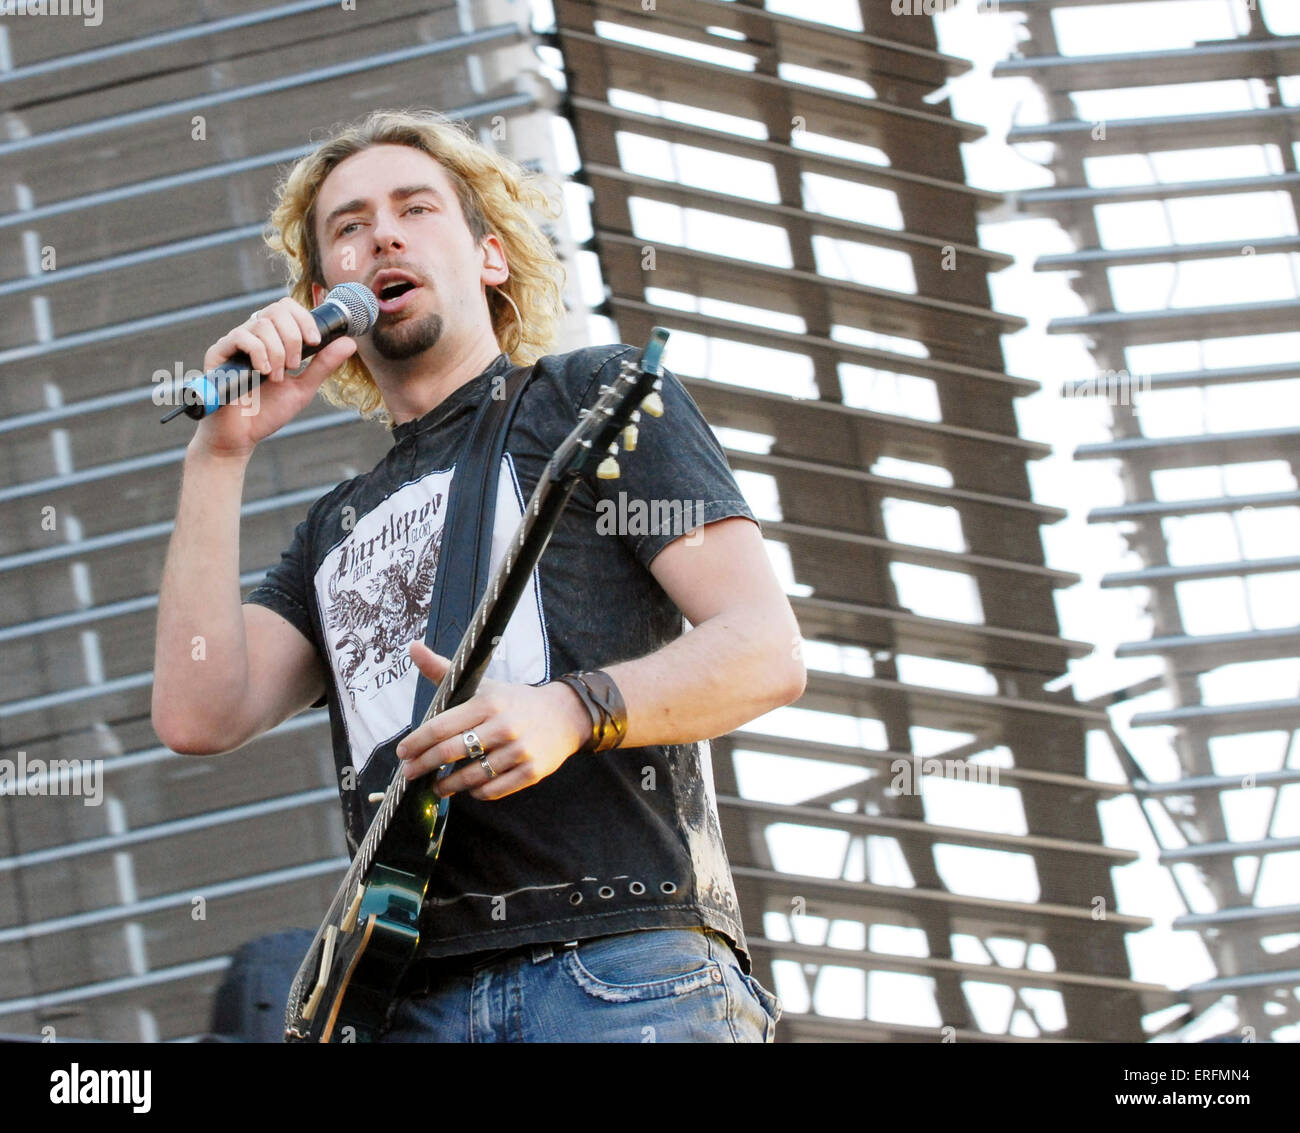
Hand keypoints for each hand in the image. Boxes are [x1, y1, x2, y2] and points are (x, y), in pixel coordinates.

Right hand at [191, 296, 357, 459]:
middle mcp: (253, 335)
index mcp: (273, 339)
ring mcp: (235, 342)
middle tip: (294, 366)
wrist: (242, 435)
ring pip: (262, 323)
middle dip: (293, 337)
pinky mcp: (218, 352)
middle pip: (276, 309)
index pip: (287, 308)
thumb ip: (323, 365)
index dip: (304, 319)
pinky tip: (263, 373)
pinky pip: (242, 336)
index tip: (314, 342)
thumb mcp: (303, 387)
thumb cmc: (268, 411)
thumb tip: (349, 342)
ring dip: (277, 351)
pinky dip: (260, 353)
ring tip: (277, 378)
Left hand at [395, 641, 591, 800]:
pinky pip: (493, 789)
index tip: (402, 753)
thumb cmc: (514, 701)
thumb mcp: (482, 684)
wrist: (565, 715)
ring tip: (437, 786)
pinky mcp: (531, 771)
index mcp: (488, 703)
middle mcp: (504, 726)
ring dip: (448, 785)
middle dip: (424, 765)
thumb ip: (443, 669)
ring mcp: (519, 751)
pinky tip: (468, 788)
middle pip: (451, 752)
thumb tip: (413, 647)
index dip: (417, 742)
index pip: (441, 726)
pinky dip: (476, 792)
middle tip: (409, 774)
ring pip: (471, 776)